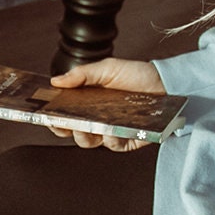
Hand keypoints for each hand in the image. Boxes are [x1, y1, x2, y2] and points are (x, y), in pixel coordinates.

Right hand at [45, 57, 165, 150]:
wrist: (166, 83)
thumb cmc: (137, 74)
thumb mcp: (107, 68)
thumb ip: (81, 74)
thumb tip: (55, 81)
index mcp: (88, 103)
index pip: (65, 116)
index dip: (54, 118)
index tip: (48, 115)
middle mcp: (97, 119)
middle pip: (73, 132)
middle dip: (65, 130)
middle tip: (65, 122)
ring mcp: (111, 131)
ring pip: (89, 142)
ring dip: (84, 136)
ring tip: (88, 126)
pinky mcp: (127, 140)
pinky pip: (113, 146)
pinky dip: (110, 140)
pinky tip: (112, 130)